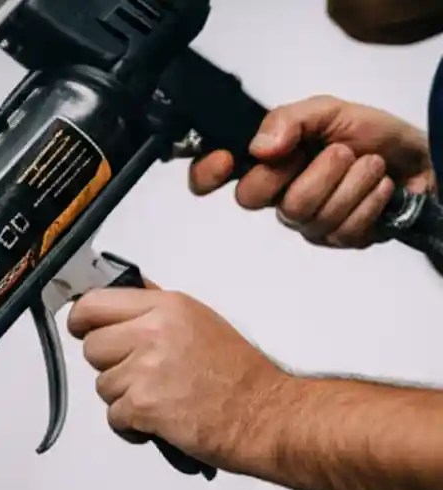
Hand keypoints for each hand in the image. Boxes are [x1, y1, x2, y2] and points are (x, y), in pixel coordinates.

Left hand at [66, 287, 290, 474]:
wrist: (266, 415)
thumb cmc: (241, 376)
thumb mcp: (199, 322)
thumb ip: (156, 312)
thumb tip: (124, 299)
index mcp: (166, 307)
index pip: (94, 304)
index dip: (82, 320)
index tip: (82, 328)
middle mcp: (153, 333)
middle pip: (91, 347)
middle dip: (110, 365)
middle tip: (139, 374)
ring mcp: (147, 369)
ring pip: (101, 384)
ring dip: (124, 398)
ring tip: (159, 398)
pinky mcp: (144, 405)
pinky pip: (113, 416)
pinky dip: (131, 425)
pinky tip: (159, 420)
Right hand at [189, 95, 434, 247]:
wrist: (420, 157)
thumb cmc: (371, 134)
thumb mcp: (329, 110)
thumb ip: (289, 120)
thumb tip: (259, 147)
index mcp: (264, 162)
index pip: (209, 177)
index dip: (206, 173)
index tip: (226, 159)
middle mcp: (276, 195)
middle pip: (254, 198)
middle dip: (305, 170)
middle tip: (340, 151)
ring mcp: (304, 222)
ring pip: (302, 213)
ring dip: (349, 181)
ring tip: (370, 164)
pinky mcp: (335, 240)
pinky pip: (339, 228)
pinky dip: (369, 199)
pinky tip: (381, 187)